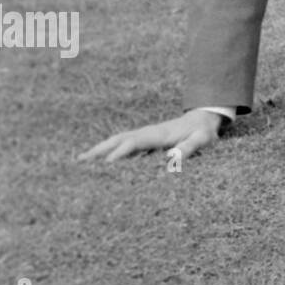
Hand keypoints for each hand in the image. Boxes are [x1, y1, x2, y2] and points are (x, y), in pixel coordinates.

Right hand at [79, 109, 222, 164]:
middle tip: (79, 162)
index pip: (134, 143)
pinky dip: (109, 151)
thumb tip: (172, 158)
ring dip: (100, 150)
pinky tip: (100, 162)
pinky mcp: (146, 139)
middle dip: (99, 150)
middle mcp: (148, 133)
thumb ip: (189, 147)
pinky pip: (123, 144)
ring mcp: (145, 135)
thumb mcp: (202, 140)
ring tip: (80, 162)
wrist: (205, 118)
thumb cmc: (203, 132)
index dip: (119, 153)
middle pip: (119, 139)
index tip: (104, 166)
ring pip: (118, 141)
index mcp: (159, 134)